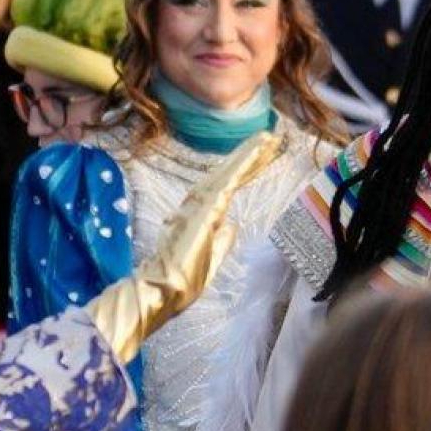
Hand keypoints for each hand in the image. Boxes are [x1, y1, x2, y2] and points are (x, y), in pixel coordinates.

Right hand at [86, 132, 286, 361]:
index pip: (223, 190)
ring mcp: (202, 205)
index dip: (240, 173)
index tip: (258, 159)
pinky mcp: (207, 207)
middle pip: (228, 177)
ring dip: (248, 154)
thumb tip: (232, 225)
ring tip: (267, 137)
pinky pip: (229, 180)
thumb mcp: (208, 260)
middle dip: (248, 158)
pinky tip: (257, 150)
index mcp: (200, 218)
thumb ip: (220, 242)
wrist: (161, 293)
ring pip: (229, 173)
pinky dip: (243, 163)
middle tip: (268, 138)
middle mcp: (199, 206)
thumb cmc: (180, 283)